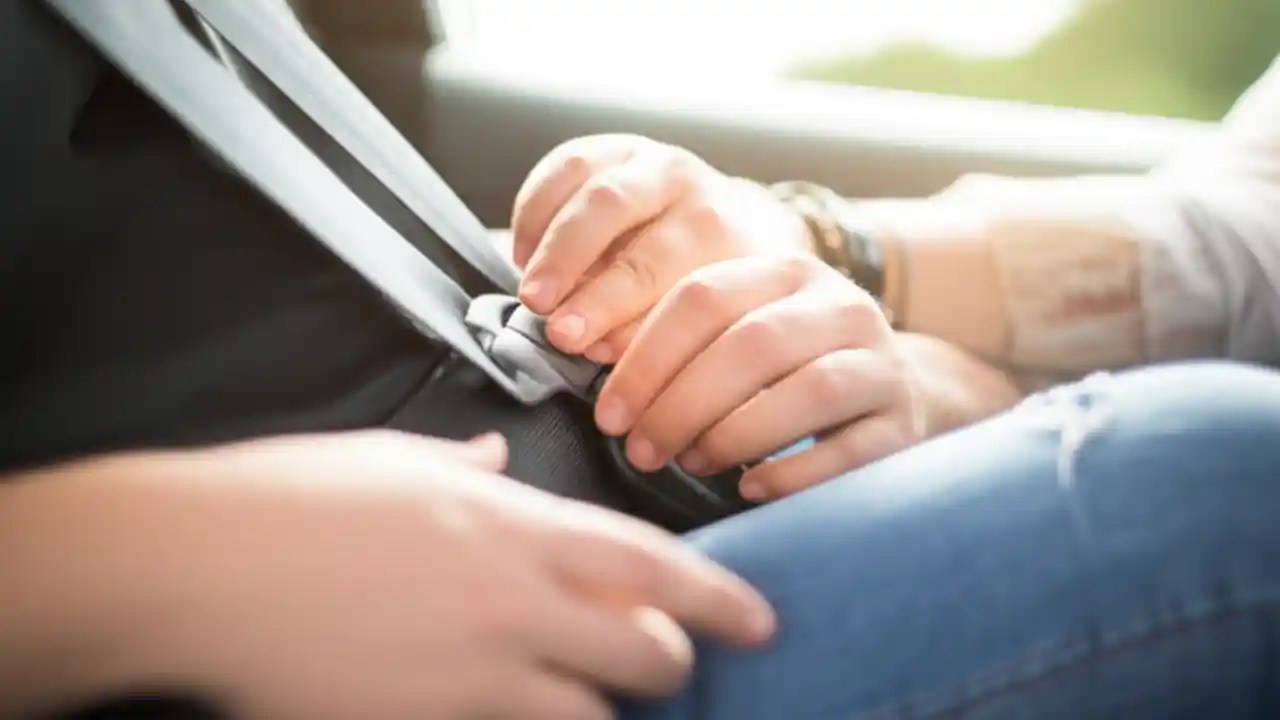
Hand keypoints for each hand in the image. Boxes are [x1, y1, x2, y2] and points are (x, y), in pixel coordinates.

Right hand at [132, 431, 773, 718]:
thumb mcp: (393, 463)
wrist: (200, 567)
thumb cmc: (294, 499)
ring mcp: (471, 675)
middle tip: (660, 660)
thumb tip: (496, 464)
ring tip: (581, 694)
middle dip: (667, 663)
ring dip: (600, 708)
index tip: (758, 618)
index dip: (719, 597)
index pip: (651, 565)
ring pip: (588, 715)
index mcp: (512, 526)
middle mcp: (510, 602)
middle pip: (642, 653)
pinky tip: (505, 711)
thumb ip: (465, 469)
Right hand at [512, 134, 811, 361]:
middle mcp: (693, 189)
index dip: (615, 309)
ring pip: (594, 192)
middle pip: (624, 220)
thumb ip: (646, 334)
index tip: (574, 341)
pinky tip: (525, 255)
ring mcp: (653, 163)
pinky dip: (536, 211)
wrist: (734, 227)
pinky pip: (565, 166)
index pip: (666, 272)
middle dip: (575, 270)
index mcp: (724, 237)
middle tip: (541, 310)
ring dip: (553, 244)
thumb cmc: (708, 287)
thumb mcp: (699, 318)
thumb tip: (594, 345)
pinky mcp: (614, 148)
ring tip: (528, 289)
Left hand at [594, 255, 927, 501]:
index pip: (703, 297)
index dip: (645, 358)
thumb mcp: (741, 337)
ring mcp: (882, 361)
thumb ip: (685, 344)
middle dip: (680, 403)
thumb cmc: (785, 375)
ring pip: (805, 392)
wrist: (889, 398)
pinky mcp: (904, 422)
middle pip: (750, 344)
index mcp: (786, 270)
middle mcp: (839, 304)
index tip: (607, 413)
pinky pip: (848, 450)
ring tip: (693, 463)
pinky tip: (749, 487)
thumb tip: (600, 381)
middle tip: (640, 450)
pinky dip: (791, 473)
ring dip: (733, 435)